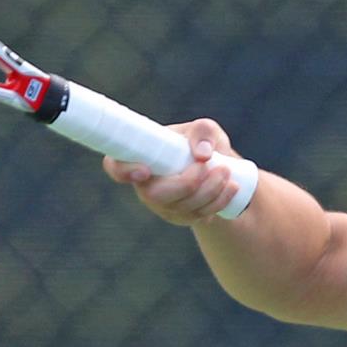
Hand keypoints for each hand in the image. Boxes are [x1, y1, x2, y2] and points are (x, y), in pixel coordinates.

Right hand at [103, 118, 244, 225]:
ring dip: (208, 191)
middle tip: (209, 165)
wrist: (218, 167)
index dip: (123, 171)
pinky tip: (231, 188)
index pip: (115, 166)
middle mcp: (144, 185)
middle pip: (155, 196)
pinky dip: (217, 202)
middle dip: (186, 183)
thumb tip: (203, 154)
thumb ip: (203, 132)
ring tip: (226, 170)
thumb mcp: (205, 129)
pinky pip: (196, 216)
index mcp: (139, 157)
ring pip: (180, 208)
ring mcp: (161, 205)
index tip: (144, 170)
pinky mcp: (180, 217)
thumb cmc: (202, 143)